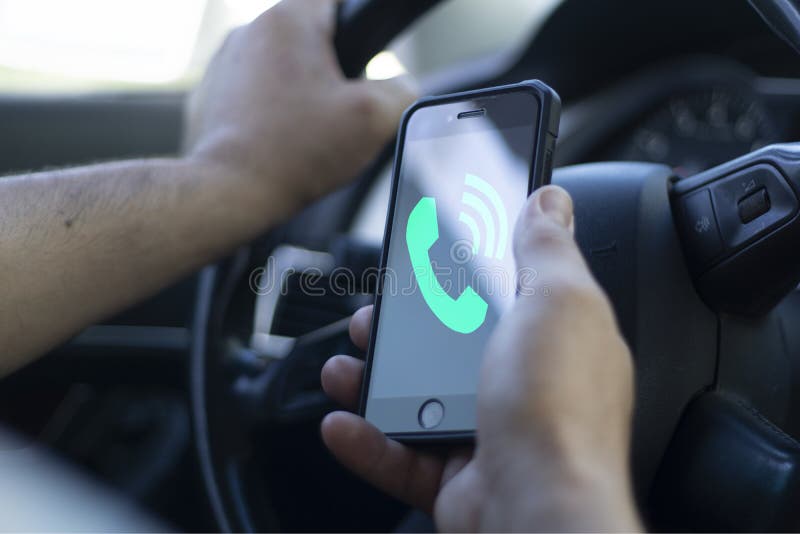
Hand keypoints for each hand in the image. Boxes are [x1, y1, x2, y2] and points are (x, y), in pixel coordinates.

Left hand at [184, 0, 415, 209]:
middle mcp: (250, 31)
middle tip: (339, 110)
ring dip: (299, 91)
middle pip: (310, 38)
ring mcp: (225, 62)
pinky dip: (270, 111)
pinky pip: (254, 92)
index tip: (363, 63)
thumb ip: (401, 90)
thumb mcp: (374, 120)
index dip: (360, 32)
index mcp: (290, 21)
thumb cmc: (295, 153)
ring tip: (307, 130)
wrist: (232, 190)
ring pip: (281, 66)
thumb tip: (402, 85)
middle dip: (330, 71)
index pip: (338, 2)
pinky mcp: (212, 92)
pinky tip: (281, 139)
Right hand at [320, 185, 641, 530]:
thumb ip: (548, 249)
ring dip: (373, 383)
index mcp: (553, 341)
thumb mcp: (556, 301)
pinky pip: (400, 455)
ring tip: (345, 367)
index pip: (505, 296)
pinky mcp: (457, 478)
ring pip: (419, 399)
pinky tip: (342, 423)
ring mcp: (489, 434)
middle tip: (372, 317)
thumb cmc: (559, 410)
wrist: (539, 512)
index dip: (463, 278)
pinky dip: (367, 441)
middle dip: (402, 331)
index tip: (428, 262)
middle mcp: (524, 388)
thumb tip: (550, 204)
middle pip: (451, 348)